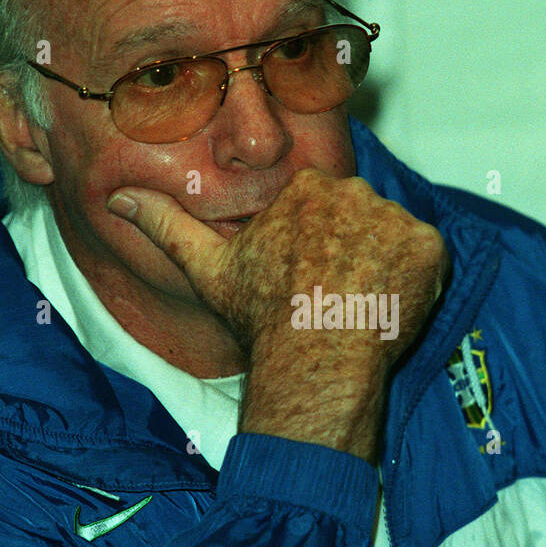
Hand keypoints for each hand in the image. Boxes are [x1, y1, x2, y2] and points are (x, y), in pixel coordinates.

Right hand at [107, 168, 449, 368]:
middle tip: (339, 299)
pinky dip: (416, 281)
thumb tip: (117, 197)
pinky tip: (388, 306)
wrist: (312, 357)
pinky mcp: (428, 246)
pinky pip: (428, 258)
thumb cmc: (261, 317)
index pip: (326, 210)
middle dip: (356, 253)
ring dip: (386, 267)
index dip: (322, 248)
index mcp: (306, 189)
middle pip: (363, 221)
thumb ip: (166, 224)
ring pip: (395, 238)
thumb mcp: (207, 266)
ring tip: (361, 305)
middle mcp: (353, 191)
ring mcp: (394, 218)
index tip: (314, 282)